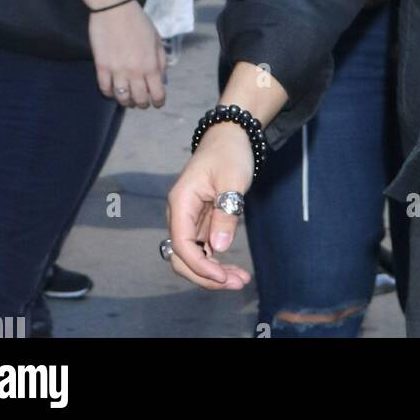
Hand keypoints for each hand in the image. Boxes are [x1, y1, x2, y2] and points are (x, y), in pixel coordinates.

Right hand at [90, 1, 166, 107]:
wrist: (114, 9)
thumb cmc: (138, 21)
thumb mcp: (156, 39)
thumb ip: (160, 60)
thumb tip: (161, 78)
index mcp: (151, 65)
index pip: (157, 93)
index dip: (158, 101)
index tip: (157, 103)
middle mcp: (135, 72)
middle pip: (139, 100)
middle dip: (142, 104)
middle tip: (142, 102)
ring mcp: (117, 71)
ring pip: (122, 98)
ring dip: (126, 101)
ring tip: (127, 98)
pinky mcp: (101, 67)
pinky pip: (105, 89)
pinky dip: (109, 93)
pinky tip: (113, 90)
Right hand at [165, 125, 254, 289]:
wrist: (230, 136)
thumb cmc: (229, 153)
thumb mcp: (232, 180)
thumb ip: (226, 213)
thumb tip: (218, 248)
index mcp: (180, 203)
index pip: (181, 245)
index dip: (200, 266)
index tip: (222, 276)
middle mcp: (179, 214)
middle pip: (182, 258)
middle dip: (206, 276)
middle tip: (236, 283)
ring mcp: (189, 220)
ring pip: (193, 257)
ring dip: (212, 273)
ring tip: (240, 280)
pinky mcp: (201, 223)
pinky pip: (204, 249)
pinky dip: (217, 262)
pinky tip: (235, 271)